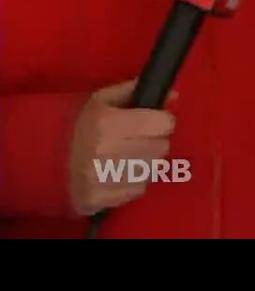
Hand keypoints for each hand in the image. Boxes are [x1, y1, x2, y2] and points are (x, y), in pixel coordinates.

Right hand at [68, 80, 176, 216]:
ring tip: (127, 155)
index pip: (163, 124)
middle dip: (154, 141)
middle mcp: (105, 151)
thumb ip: (136, 92)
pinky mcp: (100, 198)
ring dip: (146, 162)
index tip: (152, 121)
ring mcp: (102, 178)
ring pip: (153, 169)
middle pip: (162, 147)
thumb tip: (174, 95)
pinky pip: (139, 189)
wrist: (45, 159)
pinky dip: (134, 181)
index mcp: (107, 123)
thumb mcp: (102, 100)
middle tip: (137, 139)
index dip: (161, 121)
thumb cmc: (79, 125)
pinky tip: (119, 172)